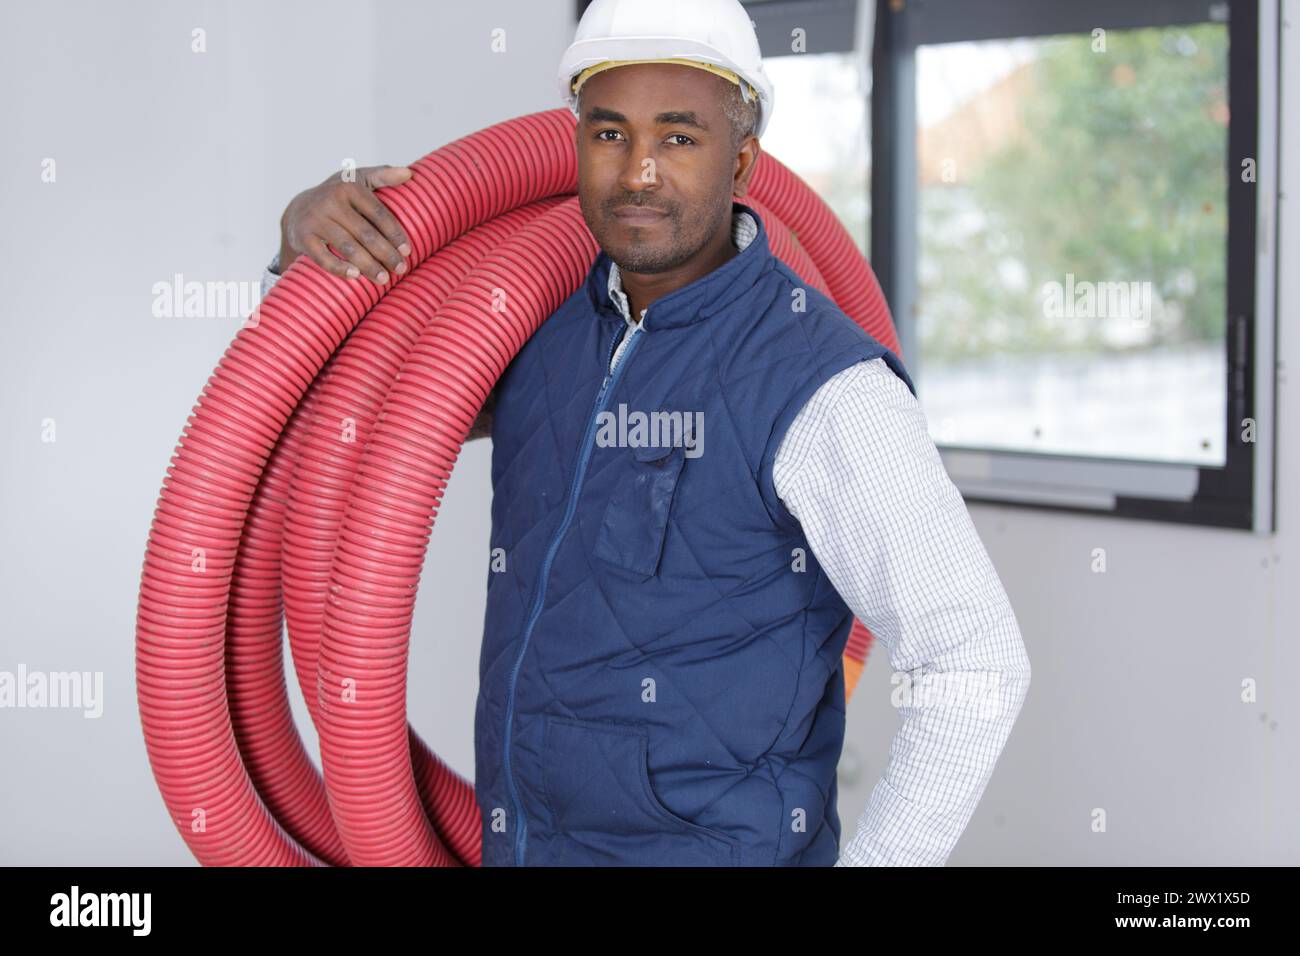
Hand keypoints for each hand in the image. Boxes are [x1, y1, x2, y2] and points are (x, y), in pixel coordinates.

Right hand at [278, 164, 413, 284]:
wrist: (298, 209)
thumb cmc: (338, 196)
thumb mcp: (359, 179)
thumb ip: (383, 175)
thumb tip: (409, 173)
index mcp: (349, 187)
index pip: (378, 213)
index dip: (394, 234)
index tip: (407, 251)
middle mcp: (330, 201)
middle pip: (365, 233)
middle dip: (386, 254)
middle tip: (400, 269)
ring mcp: (315, 220)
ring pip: (347, 247)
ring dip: (368, 265)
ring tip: (384, 279)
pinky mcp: (303, 237)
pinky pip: (322, 257)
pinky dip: (339, 268)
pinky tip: (356, 275)